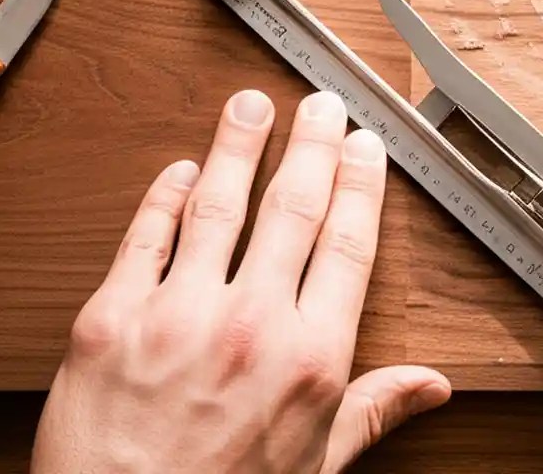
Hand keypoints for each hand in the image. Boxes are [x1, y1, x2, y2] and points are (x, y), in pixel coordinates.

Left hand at [31, 90, 449, 473]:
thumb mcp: (315, 467)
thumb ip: (373, 412)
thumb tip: (432, 387)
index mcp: (311, 358)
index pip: (347, 243)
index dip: (358, 185)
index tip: (363, 147)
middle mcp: (250, 325)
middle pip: (292, 208)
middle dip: (311, 145)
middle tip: (319, 105)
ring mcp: (177, 315)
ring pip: (217, 205)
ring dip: (237, 146)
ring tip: (250, 106)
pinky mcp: (110, 318)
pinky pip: (143, 237)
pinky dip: (162, 197)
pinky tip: (179, 170)